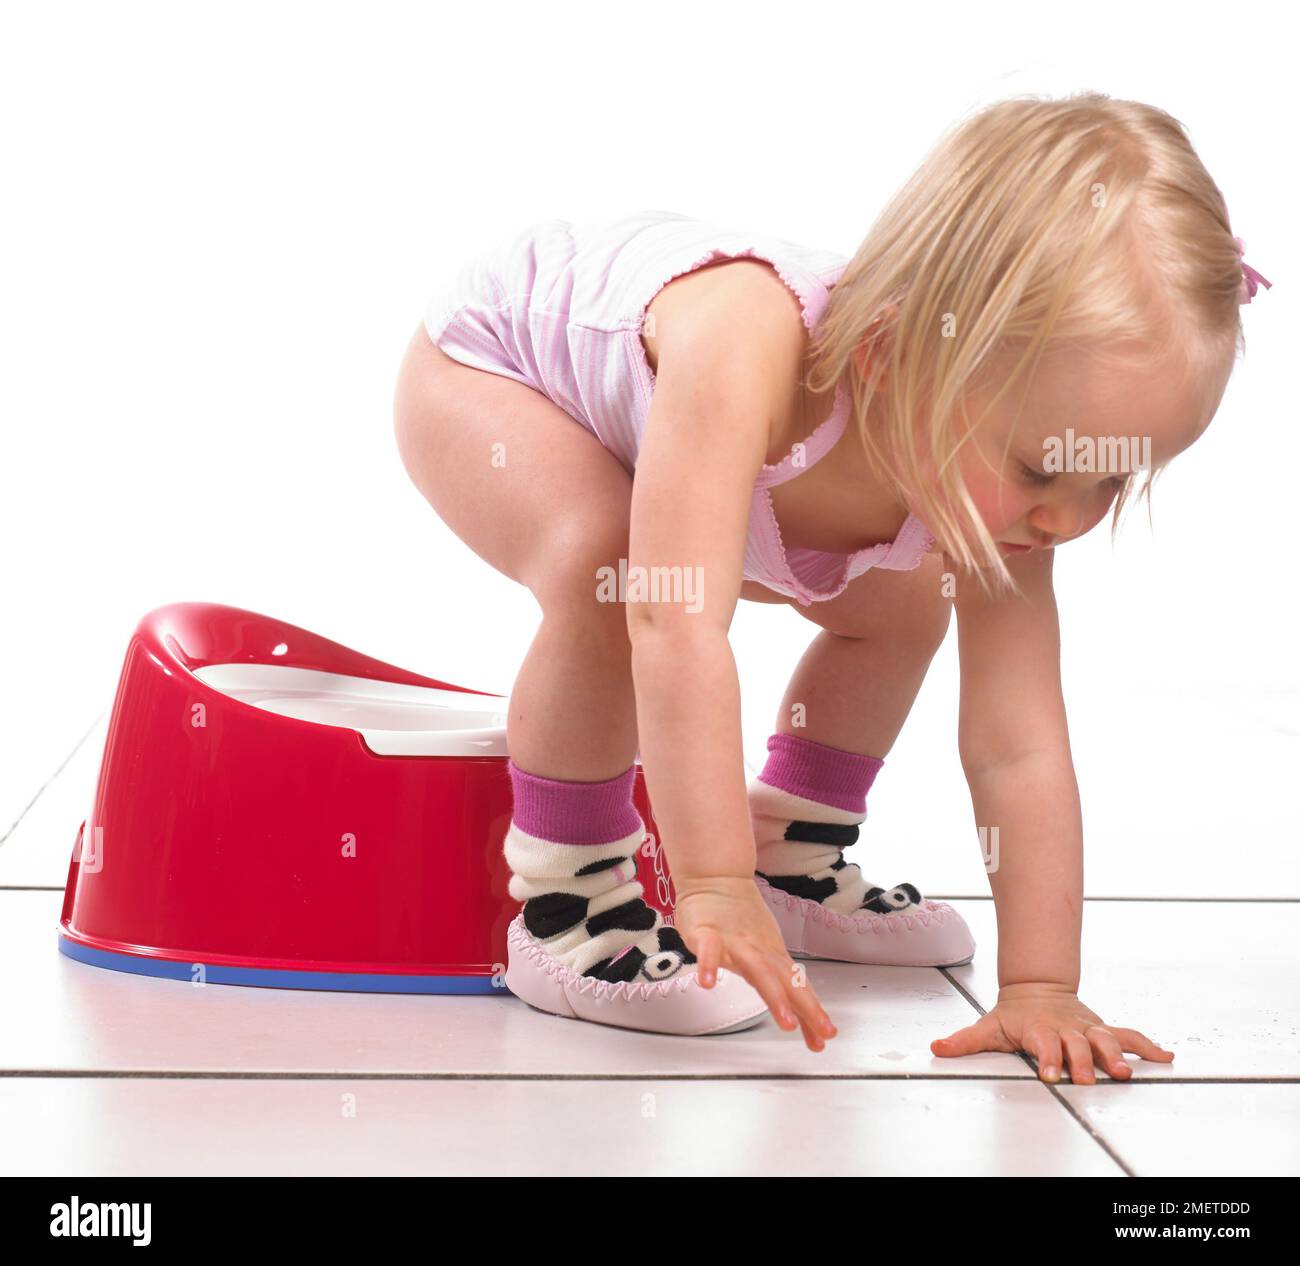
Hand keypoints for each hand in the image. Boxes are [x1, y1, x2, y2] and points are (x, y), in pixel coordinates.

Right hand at [672, 875, 837, 1052]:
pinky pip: (708, 950)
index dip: (812, 1012)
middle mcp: (759, 951)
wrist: (717, 877)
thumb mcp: (763, 951)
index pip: (797, 987)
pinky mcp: (706, 932)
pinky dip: (709, 965)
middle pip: (785, 982)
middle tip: (821, 1032)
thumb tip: (799, 1016)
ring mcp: (734, 942)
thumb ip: (777, 983)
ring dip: (774, 995)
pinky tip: (708, 983)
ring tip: (785, 1021)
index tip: (825, 1037)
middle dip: (805, 1007)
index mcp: (773, 956)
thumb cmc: (741, 919)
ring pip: (757, 969)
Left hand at [929, 981, 1174, 1082]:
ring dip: (1116, 1055)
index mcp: (1039, 1030)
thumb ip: (965, 1041)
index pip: (1044, 1044)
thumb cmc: (1012, 1015)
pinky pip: (1128, 1036)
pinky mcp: (1102, 1029)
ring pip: (1105, 1039)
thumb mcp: (987, 1026)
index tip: (1050, 1074)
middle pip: (1077, 1045)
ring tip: (1126, 1072)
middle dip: (1082, 1061)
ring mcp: (1086, 1028)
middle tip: (1087, 1079)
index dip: (1048, 1058)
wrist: (1036, 990)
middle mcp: (1066, 1029)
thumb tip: (936, 1048)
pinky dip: (1147, 1045)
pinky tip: (1166, 1057)